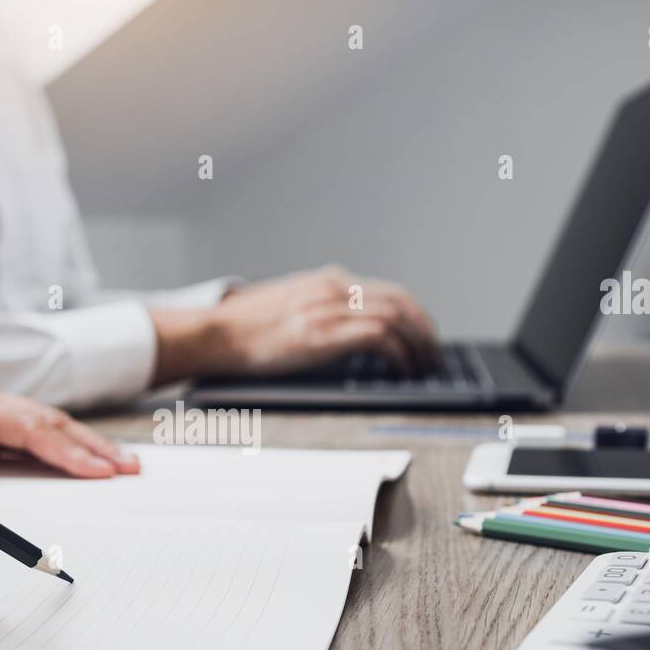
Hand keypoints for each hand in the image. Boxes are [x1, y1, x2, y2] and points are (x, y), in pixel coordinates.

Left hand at [0, 379, 139, 479]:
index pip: (24, 427)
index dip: (63, 452)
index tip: (96, 473)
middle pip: (45, 420)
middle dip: (90, 446)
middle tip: (128, 470)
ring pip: (46, 421)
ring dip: (87, 444)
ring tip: (125, 465)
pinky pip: (35, 428)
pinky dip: (67, 443)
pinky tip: (91, 459)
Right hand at [151, 265, 437, 382]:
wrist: (216, 332)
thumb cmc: (244, 329)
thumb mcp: (289, 306)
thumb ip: (319, 309)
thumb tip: (345, 332)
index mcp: (328, 281)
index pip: (388, 291)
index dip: (415, 316)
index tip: (424, 337)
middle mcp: (334, 288)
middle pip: (401, 301)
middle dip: (425, 330)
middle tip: (434, 354)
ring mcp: (329, 308)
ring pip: (397, 317)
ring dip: (418, 344)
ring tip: (424, 366)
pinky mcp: (323, 333)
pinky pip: (379, 337)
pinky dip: (399, 353)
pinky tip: (402, 368)